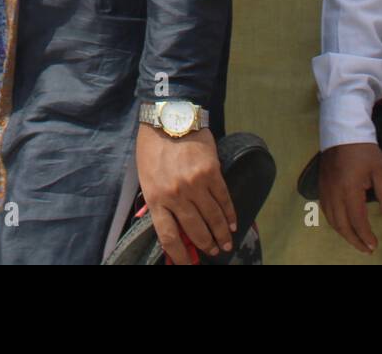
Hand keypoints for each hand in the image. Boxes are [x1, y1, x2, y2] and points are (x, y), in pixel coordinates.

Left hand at [135, 124, 235, 264]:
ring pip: (213, 218)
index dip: (180, 256)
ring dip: (222, 234)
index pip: (169, 237)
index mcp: (156, 198)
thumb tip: (172, 224)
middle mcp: (176, 195)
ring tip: (226, 242)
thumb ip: (158, 201)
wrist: (168, 117)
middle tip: (214, 251)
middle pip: (195, 231)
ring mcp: (195, 185)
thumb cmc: (152, 147)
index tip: (188, 264)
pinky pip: (224, 200)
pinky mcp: (211, 173)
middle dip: (206, 245)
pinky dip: (230, 214)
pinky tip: (234, 222)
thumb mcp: (147, 177)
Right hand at [318, 141, 381, 253]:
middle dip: (354, 240)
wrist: (343, 131)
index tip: (374, 245)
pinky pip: (325, 209)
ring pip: (331, 218)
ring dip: (343, 233)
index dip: (365, 235)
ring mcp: (325, 188)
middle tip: (367, 249)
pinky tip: (342, 224)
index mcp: (349, 189)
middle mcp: (334, 192)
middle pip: (341, 224)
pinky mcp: (321, 185)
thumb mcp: (381, 170)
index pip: (357, 220)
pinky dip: (334, 221)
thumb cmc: (364, 150)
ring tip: (356, 241)